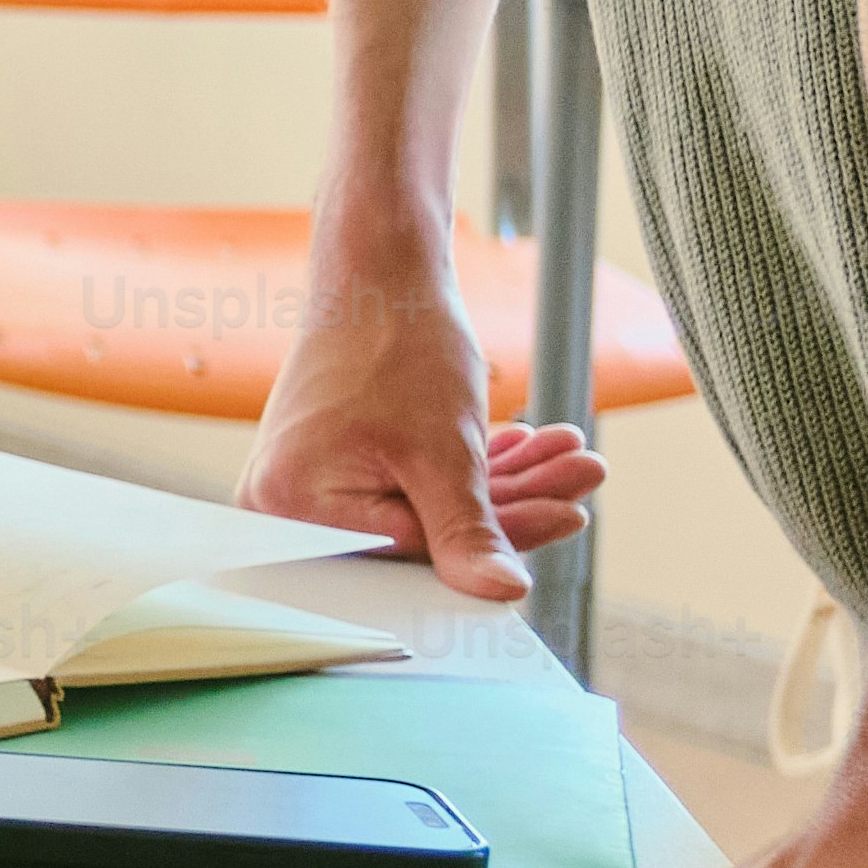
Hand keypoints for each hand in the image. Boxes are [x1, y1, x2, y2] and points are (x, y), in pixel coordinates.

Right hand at [237, 268, 602, 602]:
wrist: (374, 274)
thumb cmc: (393, 344)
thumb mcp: (443, 449)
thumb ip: (469, 532)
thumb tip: (503, 592)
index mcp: (294, 507)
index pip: (416, 552)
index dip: (503, 535)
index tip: (568, 516)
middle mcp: (286, 504)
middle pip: (424, 530)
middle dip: (515, 500)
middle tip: (581, 476)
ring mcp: (310, 482)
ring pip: (428, 502)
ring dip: (506, 481)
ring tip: (567, 455)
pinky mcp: (337, 463)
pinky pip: (412, 480)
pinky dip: (472, 465)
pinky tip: (526, 446)